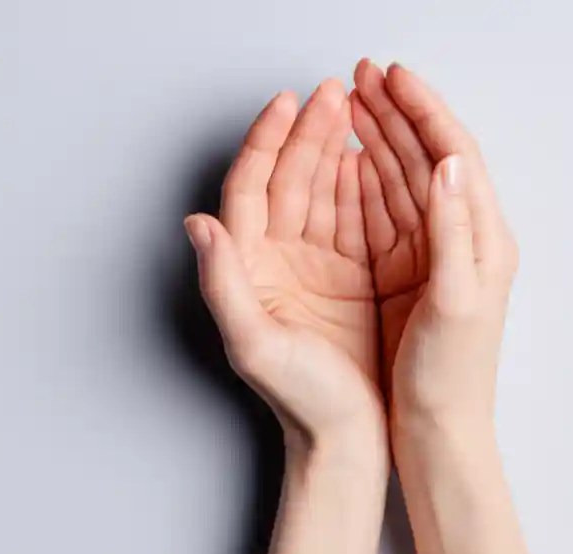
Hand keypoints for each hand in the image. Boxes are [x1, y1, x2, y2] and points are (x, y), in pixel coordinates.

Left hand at [185, 79, 386, 449]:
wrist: (345, 442)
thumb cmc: (301, 402)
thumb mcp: (256, 345)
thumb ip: (224, 283)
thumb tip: (199, 225)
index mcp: (249, 269)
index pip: (250, 188)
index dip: (266, 142)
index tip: (288, 104)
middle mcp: (275, 261)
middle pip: (287, 180)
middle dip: (307, 132)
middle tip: (333, 92)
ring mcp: (312, 267)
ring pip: (320, 192)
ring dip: (334, 150)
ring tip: (354, 110)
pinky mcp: (347, 279)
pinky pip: (351, 218)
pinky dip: (360, 185)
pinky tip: (372, 160)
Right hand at [351, 60, 518, 425]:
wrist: (439, 432)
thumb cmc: (451, 376)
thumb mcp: (457, 300)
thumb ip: (454, 229)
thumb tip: (449, 162)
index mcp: (483, 239)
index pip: (454, 155)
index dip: (424, 110)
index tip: (394, 76)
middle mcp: (463, 240)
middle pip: (428, 157)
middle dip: (397, 112)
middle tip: (363, 75)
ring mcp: (434, 257)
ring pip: (404, 181)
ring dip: (380, 138)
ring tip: (352, 104)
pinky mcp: (409, 276)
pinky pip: (386, 215)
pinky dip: (366, 182)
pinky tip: (348, 163)